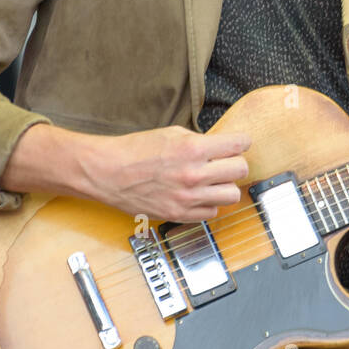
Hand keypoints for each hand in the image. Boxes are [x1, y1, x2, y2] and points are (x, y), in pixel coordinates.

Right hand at [80, 125, 250, 222]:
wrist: (107, 172)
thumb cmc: (135, 150)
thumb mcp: (172, 134)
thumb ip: (200, 141)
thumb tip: (221, 146)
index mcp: (193, 149)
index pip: (239, 144)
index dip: (241, 142)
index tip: (238, 144)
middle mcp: (193, 175)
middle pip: (241, 170)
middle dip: (235, 163)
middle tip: (225, 162)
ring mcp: (187, 198)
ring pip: (232, 195)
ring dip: (225, 186)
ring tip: (213, 181)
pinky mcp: (179, 214)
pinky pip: (212, 213)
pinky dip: (209, 204)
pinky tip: (198, 195)